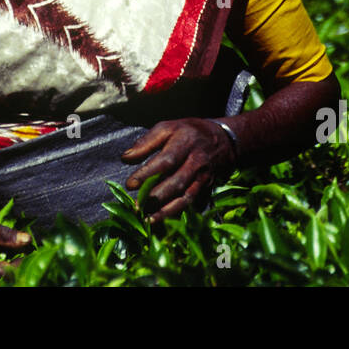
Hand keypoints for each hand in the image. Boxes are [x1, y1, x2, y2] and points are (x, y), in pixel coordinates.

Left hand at [121, 118, 238, 223]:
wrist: (223, 140)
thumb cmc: (188, 132)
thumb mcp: (167, 128)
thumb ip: (146, 142)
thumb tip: (125, 158)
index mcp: (185, 142)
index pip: (166, 160)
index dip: (147, 174)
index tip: (130, 184)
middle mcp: (197, 161)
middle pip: (177, 182)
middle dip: (156, 197)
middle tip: (137, 206)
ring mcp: (204, 177)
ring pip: (187, 197)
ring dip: (167, 211)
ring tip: (149, 220)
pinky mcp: (208, 189)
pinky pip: (194, 204)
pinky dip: (180, 214)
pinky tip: (164, 221)